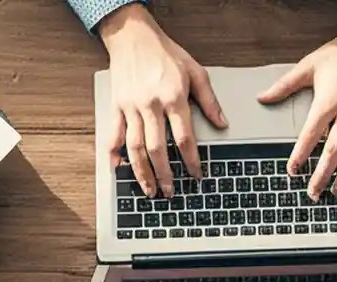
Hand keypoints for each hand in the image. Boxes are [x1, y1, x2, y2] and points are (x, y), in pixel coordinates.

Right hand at [99, 4, 226, 197]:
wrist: (133, 35)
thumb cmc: (165, 53)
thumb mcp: (196, 71)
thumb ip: (209, 100)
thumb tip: (222, 124)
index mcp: (173, 97)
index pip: (184, 138)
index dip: (191, 161)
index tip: (196, 176)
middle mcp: (151, 104)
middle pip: (157, 148)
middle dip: (165, 174)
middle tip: (170, 192)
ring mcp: (131, 107)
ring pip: (135, 147)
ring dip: (142, 172)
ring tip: (149, 190)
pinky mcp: (117, 106)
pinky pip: (114, 134)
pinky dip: (114, 153)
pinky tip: (117, 169)